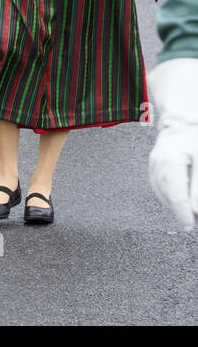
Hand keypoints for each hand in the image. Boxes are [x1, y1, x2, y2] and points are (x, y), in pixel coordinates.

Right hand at [147, 58, 197, 230]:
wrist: (183, 120)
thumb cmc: (194, 137)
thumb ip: (197, 186)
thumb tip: (194, 208)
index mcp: (168, 160)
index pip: (174, 193)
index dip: (182, 212)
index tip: (188, 226)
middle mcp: (157, 163)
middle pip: (165, 194)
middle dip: (177, 210)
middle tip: (188, 223)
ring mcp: (153, 164)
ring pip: (160, 191)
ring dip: (172, 205)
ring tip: (184, 215)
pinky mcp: (154, 165)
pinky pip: (158, 186)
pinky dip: (167, 196)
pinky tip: (176, 201)